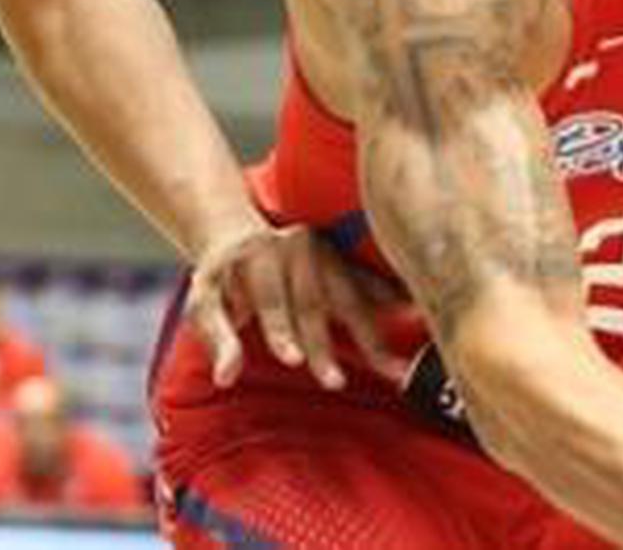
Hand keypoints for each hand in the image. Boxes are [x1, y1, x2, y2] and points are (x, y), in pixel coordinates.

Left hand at [185, 219, 395, 390]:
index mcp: (261, 254)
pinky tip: (417, 323)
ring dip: (372, 335)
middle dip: (324, 346)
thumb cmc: (222, 280)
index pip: (271, 298)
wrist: (242, 237)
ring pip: (350, 298)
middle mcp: (298, 248)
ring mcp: (327, 254)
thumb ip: (219, 339)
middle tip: (334, 384)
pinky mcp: (347, 262)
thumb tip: (225, 378)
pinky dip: (394, 306)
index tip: (293, 361)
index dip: (281, 330)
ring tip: (395, 368)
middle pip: (314, 303)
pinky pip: (373, 288)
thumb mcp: (206, 304)